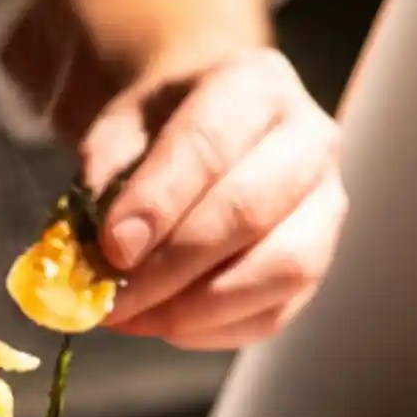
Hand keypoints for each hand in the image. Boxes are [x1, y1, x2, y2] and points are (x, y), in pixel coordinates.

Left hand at [79, 48, 345, 348]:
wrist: (200, 132)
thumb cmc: (154, 133)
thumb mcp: (116, 133)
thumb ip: (103, 185)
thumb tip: (91, 260)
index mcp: (252, 86)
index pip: (208, 146)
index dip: (158, 204)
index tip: (112, 250)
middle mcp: (308, 140)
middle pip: (247, 212)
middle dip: (170, 268)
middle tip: (110, 300)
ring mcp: (325, 204)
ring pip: (280, 269)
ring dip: (195, 308)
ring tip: (132, 318)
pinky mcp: (320, 261)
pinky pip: (276, 311)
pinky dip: (213, 330)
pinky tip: (163, 324)